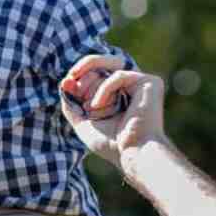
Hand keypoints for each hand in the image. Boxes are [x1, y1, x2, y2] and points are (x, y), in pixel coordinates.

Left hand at [60, 54, 165, 169]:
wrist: (132, 153)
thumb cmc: (111, 143)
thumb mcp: (83, 122)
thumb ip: (72, 103)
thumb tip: (65, 81)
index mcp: (116, 92)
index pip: (93, 71)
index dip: (77, 77)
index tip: (67, 89)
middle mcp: (129, 84)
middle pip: (100, 62)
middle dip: (82, 80)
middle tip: (80, 101)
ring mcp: (141, 82)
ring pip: (109, 63)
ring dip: (91, 83)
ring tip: (90, 105)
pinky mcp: (150, 82)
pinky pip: (118, 75)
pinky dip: (104, 90)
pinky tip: (99, 106)